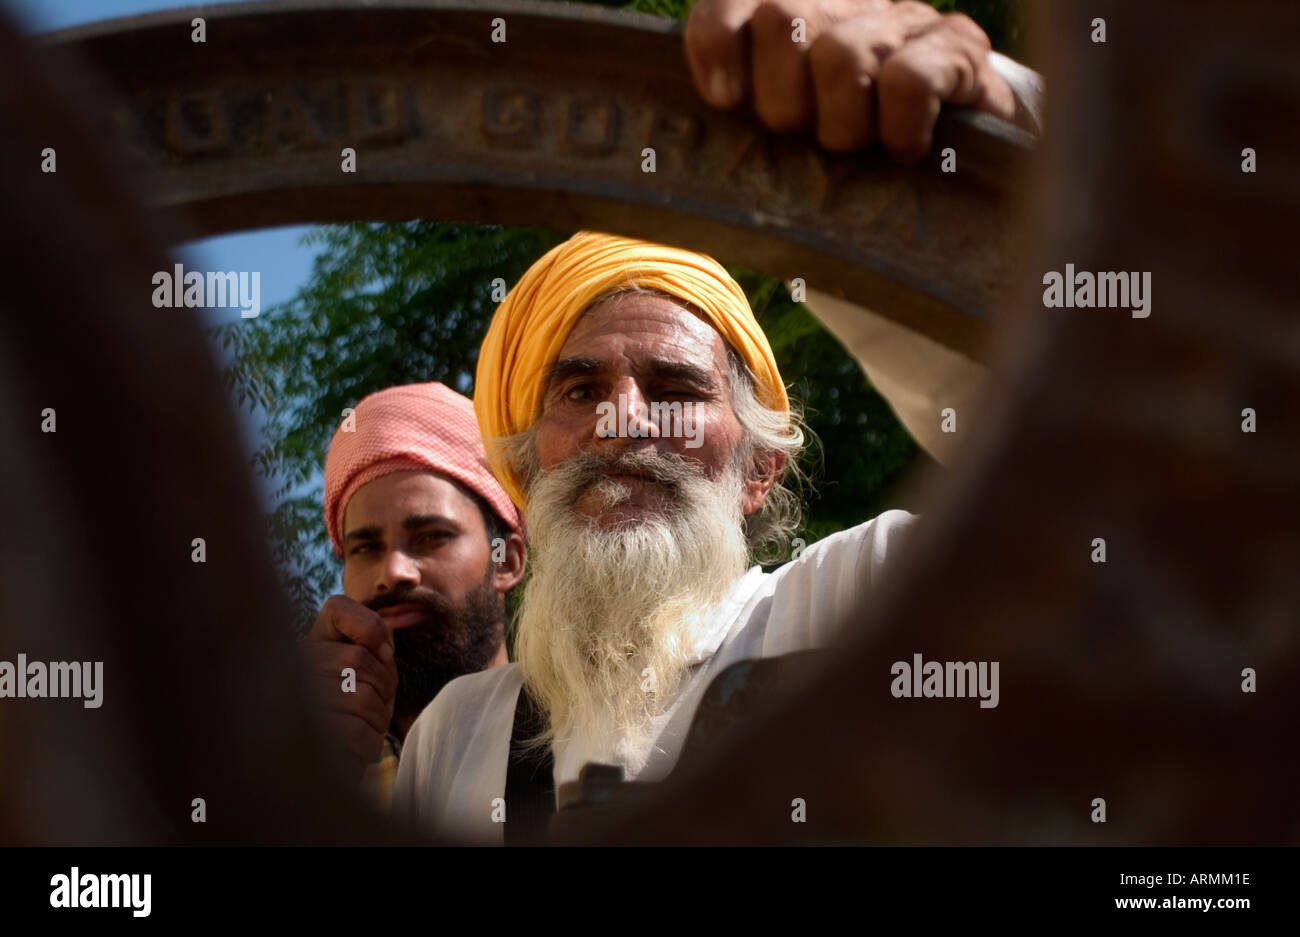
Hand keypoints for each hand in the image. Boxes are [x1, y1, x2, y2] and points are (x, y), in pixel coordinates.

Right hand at [303, 595, 397, 775]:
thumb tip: (382, 646)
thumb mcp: (368, 671)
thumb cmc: (354, 713)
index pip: (338, 608)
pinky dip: (369, 742)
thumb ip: (374, 641)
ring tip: (369, 725)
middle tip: (380, 702)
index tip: (382, 653)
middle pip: (357, 659)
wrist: (328, 771)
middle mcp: (287, 668)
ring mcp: (288, 704)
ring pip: (359, 697)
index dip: (371, 628)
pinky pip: (352, 731)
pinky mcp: (298, 741)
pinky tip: (362, 747)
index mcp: (306, 645)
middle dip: (385, 683)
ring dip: (378, 716)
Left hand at [684, 0, 1020, 160]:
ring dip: (841, 126)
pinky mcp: (959, 51)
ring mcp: (905, 23)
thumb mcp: (788, 140)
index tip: (725, 99)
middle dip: (782, 101)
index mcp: (798, 16)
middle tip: (806, 138)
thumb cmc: (858, 164)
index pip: (732, 1)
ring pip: (840, 56)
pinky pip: (908, 80)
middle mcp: (848, 4)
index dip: (717, 42)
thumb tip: (711, 107)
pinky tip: (903, 151)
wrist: (976, 164)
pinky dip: (898, 127)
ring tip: (857, 151)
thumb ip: (742, 116)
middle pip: (778, 18)